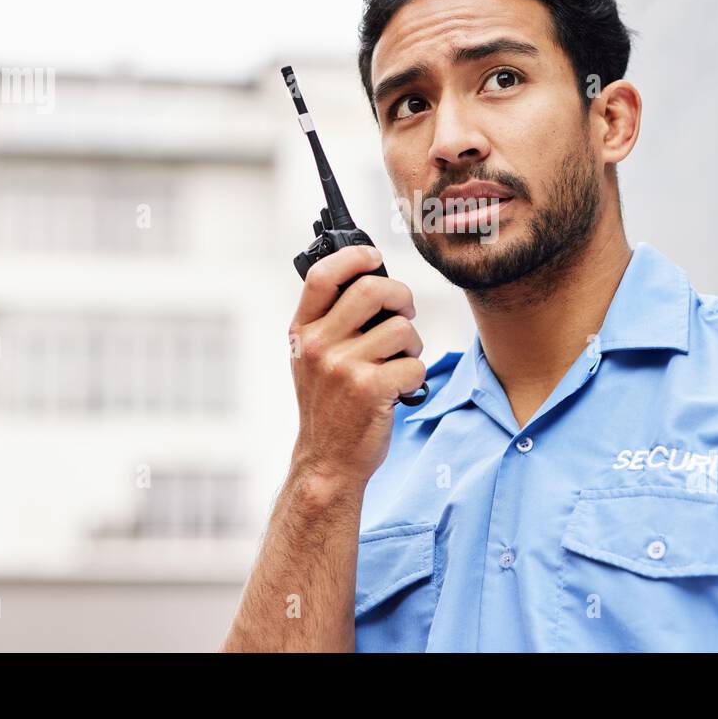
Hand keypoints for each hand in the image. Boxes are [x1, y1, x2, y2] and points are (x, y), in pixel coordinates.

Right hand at [287, 245, 425, 485]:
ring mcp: (343, 367)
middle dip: (401, 297)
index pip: (322, 276)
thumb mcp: (312, 359)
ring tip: (398, 362)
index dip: (354, 257)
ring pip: (402, 328)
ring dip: (412, 345)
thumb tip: (375, 280)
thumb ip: (332, 321)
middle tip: (404, 314)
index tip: (374, 258)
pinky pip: (414, 363)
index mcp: (303, 332)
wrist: (327, 461)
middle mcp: (318, 345)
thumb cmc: (330, 405)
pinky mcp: (371, 390)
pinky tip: (398, 390)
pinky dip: (415, 376)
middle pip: (373, 290)